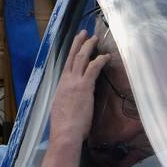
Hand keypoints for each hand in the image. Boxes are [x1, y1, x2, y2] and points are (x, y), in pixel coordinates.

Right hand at [47, 29, 109, 149]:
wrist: (65, 133)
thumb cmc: (65, 126)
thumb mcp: (63, 109)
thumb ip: (68, 100)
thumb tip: (73, 100)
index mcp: (60, 86)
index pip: (66, 65)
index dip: (71, 53)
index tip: (76, 45)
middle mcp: (65, 81)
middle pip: (71, 57)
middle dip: (78, 43)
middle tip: (84, 33)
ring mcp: (74, 83)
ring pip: (81, 58)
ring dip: (88, 47)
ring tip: (95, 39)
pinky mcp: (84, 87)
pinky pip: (92, 68)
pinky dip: (99, 60)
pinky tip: (106, 56)